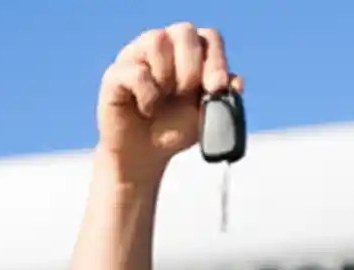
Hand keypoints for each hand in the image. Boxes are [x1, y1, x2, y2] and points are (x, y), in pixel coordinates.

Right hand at [96, 22, 243, 182]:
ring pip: (157, 40)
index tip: (216, 87)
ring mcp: (137, 56)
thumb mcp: (206, 115)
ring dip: (167, 76)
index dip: (216, 59)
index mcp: (189, 53)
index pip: (209, 38)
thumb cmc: (175, 128)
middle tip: (186, 93)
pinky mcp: (116, 74)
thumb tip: (237, 81)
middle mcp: (163, 47)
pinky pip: (137, 72)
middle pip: (184, 31)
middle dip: (191, 66)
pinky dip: (148, 96)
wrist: (145, 154)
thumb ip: (223, 97)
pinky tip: (146, 109)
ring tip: (162, 100)